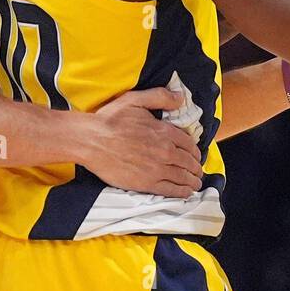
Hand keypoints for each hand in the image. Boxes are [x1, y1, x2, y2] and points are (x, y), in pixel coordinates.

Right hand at [80, 87, 203, 197]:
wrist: (91, 141)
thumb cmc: (110, 119)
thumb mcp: (135, 100)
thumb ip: (160, 97)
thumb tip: (180, 97)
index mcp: (164, 131)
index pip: (188, 143)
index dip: (194, 150)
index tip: (195, 155)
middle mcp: (164, 150)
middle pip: (188, 161)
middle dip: (196, 167)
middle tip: (198, 171)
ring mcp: (156, 169)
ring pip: (182, 177)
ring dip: (192, 180)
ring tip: (196, 182)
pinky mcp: (145, 183)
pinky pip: (170, 190)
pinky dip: (181, 192)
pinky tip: (186, 193)